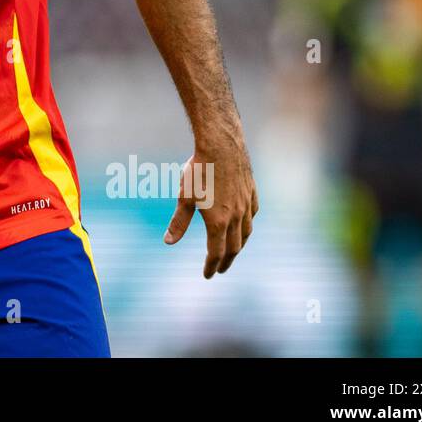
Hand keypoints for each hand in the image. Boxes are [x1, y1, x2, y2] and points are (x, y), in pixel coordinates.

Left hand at [163, 139, 258, 277]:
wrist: (222, 146)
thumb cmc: (199, 171)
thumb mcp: (184, 197)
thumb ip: (178, 222)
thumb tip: (168, 242)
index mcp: (218, 222)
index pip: (216, 253)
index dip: (211, 266)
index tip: (207, 275)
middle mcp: (236, 217)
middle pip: (234, 247)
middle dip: (226, 261)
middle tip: (220, 269)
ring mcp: (247, 205)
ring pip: (246, 233)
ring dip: (239, 246)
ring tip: (233, 251)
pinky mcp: (252, 192)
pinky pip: (252, 214)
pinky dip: (248, 224)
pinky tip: (245, 224)